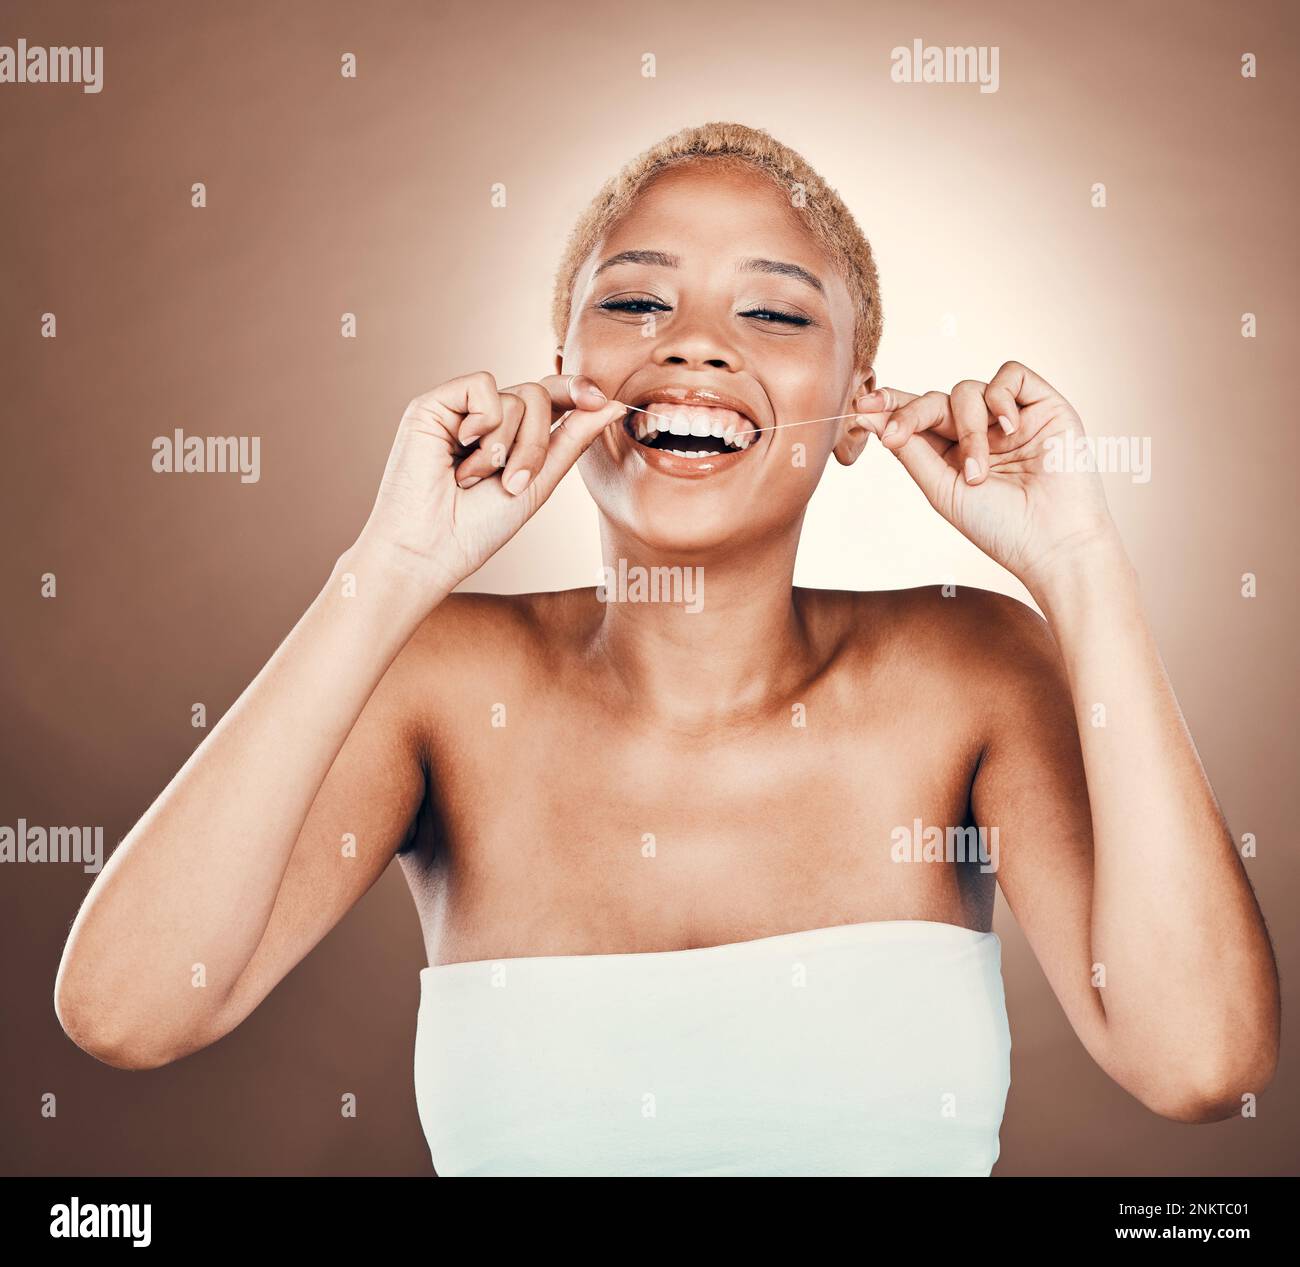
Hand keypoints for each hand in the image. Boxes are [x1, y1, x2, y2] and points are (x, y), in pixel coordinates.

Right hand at [354, 370, 627, 598]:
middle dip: (537, 444)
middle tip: (513, 484)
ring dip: (507, 448)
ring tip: (474, 479)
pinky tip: (460, 452)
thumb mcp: (539, 482)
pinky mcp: (433, 404)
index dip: (578, 391)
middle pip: (539, 396)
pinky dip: (484, 423)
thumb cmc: (478, 528)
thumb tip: (614, 403)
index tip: (604, 401)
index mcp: (510, 436)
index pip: (551, 397)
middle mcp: (485, 418)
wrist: (430, 550)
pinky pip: (483, 386)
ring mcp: (458, 410)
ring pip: (516, 395)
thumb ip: (573, 439)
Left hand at [854, 361, 1123, 590]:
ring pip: (969, 390)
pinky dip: (1000, 399)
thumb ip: (910, 450)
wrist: (1053, 541)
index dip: (890, 406)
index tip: (861, 405)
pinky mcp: (1041, 404)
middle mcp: (979, 431)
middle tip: (895, 434)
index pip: (916, 417)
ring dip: (968, 428)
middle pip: (936, 400)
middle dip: (912, 414)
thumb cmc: (999, 525)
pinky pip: (1010, 375)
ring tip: (980, 470)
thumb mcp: (941, 488)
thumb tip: (869, 417)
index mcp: (950, 452)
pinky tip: (1009, 431)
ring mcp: (1009, 416)